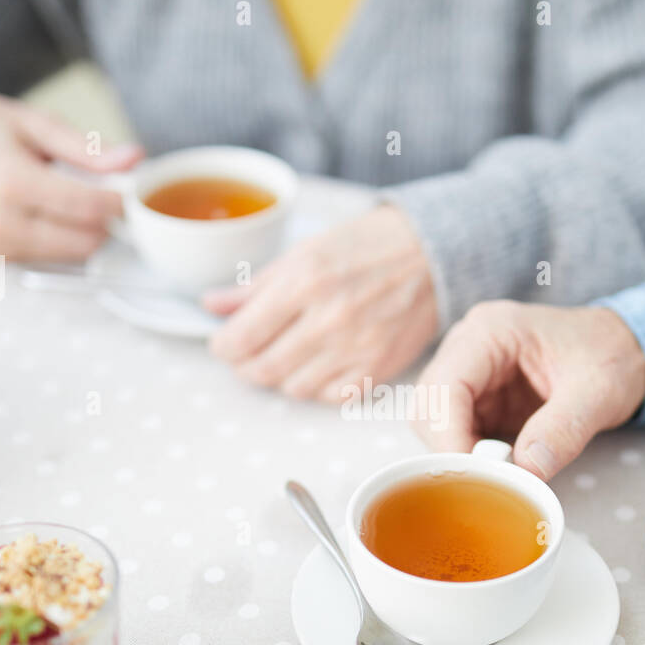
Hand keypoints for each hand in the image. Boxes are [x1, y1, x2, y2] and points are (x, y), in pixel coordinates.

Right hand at [0, 89, 142, 258]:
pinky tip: (53, 214)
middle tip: (109, 194)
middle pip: (86, 241)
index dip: (120, 203)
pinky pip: (54, 258)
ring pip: (74, 255)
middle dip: (107, 221)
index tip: (130, 188)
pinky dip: (66, 240)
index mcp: (12, 181)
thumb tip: (134, 159)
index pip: (86, 208)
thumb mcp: (35, 123)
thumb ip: (86, 149)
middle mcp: (2, 221)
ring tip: (78, 199)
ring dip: (89, 232)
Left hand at [204, 206, 437, 400]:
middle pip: (262, 369)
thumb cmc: (366, 247)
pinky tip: (318, 365)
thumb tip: (212, 306)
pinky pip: (329, 397)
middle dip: (245, 366)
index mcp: (304, 283)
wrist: (432, 255)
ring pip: (293, 389)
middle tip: (248, 354)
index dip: (223, 346)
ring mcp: (355, 349)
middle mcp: (328, 320)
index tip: (224, 343)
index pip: (241, 337)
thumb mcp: (304, 252)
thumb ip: (254, 286)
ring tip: (285, 356)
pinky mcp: (376, 370)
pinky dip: (316, 387)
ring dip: (280, 377)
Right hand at [413, 301, 644, 479]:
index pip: (444, 386)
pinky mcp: (477, 398)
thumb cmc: (611, 355)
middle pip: (428, 407)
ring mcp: (469, 373)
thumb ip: (564, 429)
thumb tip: (527, 470)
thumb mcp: (599, 392)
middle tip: (486, 480)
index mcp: (490, 331)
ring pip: (434, 423)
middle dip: (450, 449)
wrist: (627, 349)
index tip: (474, 475)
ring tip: (498, 473)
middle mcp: (467, 347)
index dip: (449, 435)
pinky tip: (499, 467)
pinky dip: (471, 456)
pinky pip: (456, 433)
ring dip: (458, 455)